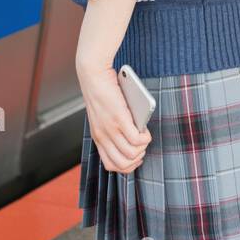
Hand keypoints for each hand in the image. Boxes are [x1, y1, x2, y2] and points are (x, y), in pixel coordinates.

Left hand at [76, 59, 151, 173]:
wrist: (93, 74)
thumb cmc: (101, 90)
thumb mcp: (104, 116)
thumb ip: (115, 128)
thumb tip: (134, 137)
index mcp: (98, 137)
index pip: (110, 165)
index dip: (127, 166)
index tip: (136, 156)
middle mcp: (102, 136)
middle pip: (123, 164)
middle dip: (137, 159)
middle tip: (142, 145)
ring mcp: (110, 129)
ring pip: (132, 154)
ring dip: (143, 148)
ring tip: (144, 135)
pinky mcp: (119, 119)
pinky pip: (137, 139)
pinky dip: (145, 137)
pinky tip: (145, 129)